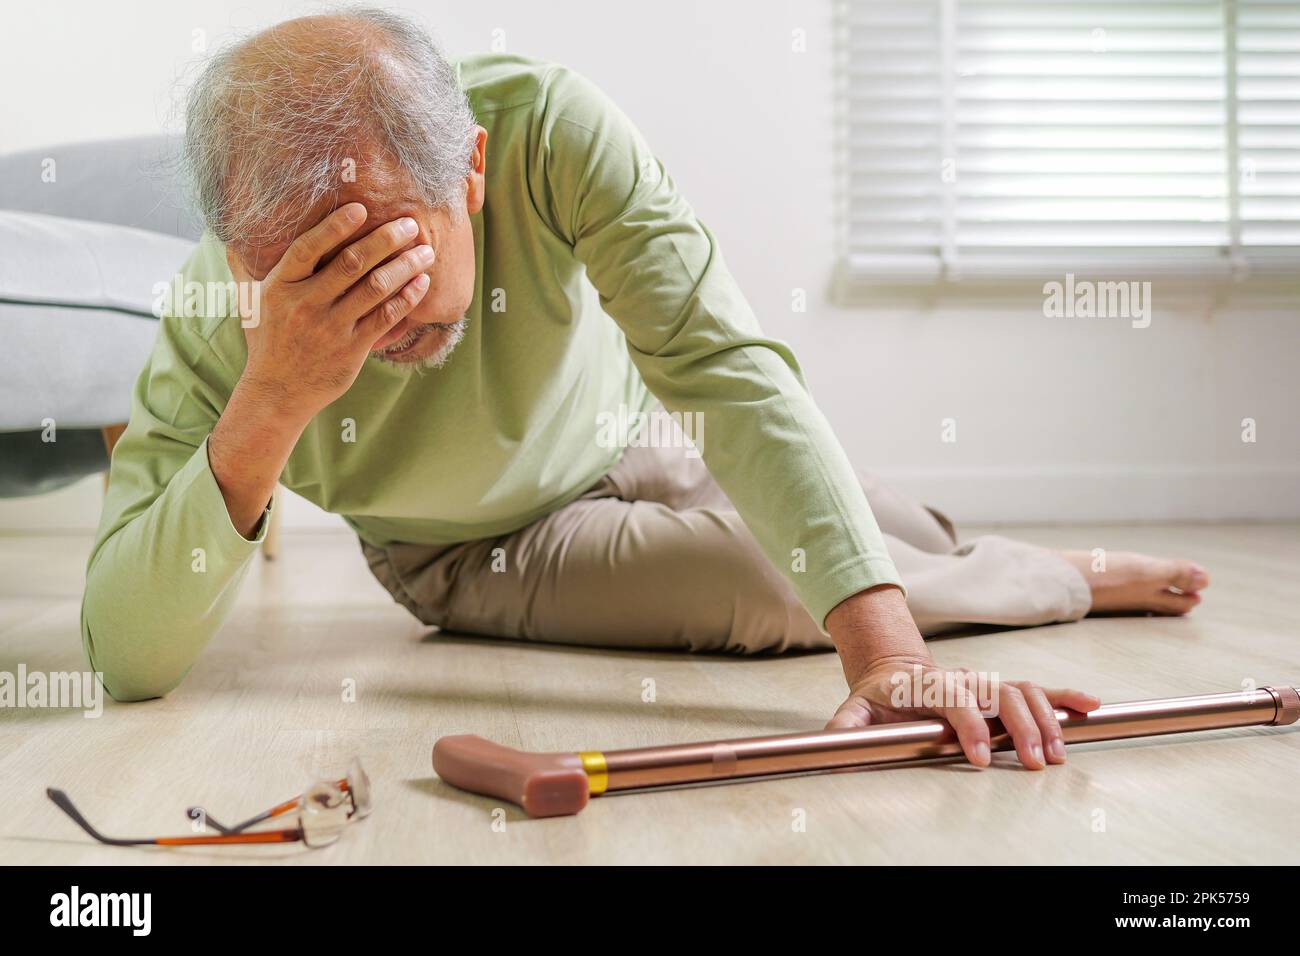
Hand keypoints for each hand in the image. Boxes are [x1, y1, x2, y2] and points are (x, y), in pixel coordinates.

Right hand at [226, 202, 433, 419]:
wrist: (277, 393)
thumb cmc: (266, 342)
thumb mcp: (249, 303)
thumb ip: (244, 268)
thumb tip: (231, 237)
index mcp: (280, 286)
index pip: (307, 248)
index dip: (335, 227)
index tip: (361, 209)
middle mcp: (305, 304)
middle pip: (351, 263)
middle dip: (385, 239)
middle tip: (411, 225)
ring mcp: (330, 327)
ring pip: (375, 287)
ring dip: (404, 266)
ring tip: (425, 252)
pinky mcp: (352, 348)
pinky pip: (386, 317)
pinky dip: (407, 298)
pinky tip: (421, 283)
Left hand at [823, 586, 1099, 769]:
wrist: (894, 671)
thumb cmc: (879, 697)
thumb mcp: (855, 709)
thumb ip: (846, 726)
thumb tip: (831, 741)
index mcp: (929, 684)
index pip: (955, 700)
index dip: (968, 726)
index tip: (978, 758)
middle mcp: (964, 679)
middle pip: (1000, 695)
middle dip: (1020, 728)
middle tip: (1034, 763)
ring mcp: (985, 682)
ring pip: (1024, 692)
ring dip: (1046, 720)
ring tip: (1057, 755)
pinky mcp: (1002, 689)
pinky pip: (1038, 690)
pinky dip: (1066, 697)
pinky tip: (1091, 707)